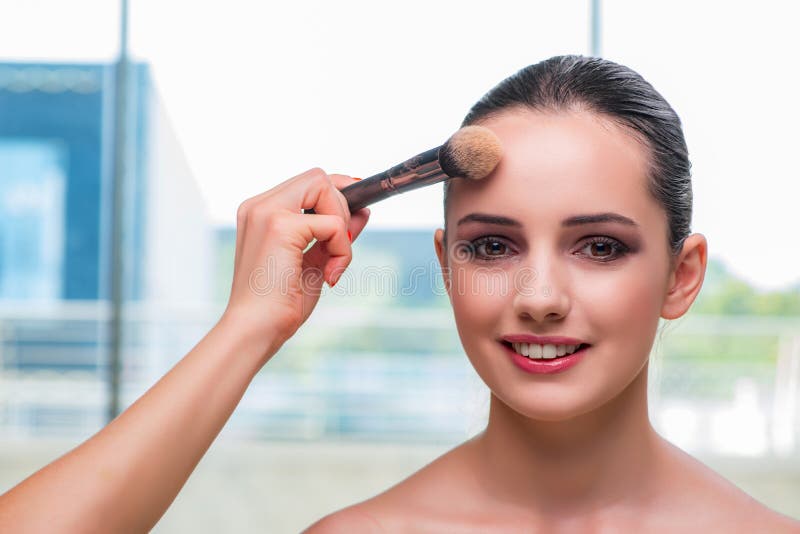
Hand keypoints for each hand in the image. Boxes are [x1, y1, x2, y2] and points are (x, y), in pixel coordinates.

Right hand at [221, 168, 369, 360]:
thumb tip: (362, 212)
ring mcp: (266, 212)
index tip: (355, 212)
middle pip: (318, 177)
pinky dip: (342, 249)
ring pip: (324, 187)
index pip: (308, 182)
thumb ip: (335, 233)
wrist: (257, 329)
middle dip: (341, 207)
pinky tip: (330, 274)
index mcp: (260, 212)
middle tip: (340, 246)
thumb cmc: (280, 302)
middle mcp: (259, 206)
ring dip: (341, 225)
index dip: (336, 193)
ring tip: (332, 262)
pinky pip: (332, 224)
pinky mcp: (280, 226)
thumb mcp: (316, 260)